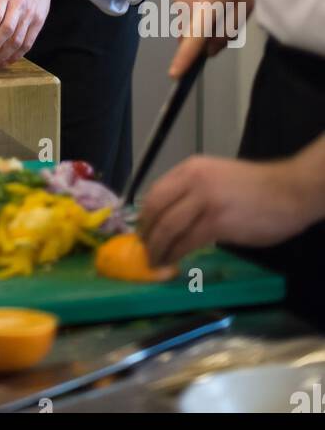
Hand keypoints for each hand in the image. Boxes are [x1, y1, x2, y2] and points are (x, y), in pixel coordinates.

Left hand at [139, 154, 310, 264]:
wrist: (288, 192)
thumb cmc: (256, 188)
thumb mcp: (217, 177)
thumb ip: (194, 191)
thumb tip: (171, 214)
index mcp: (191, 168)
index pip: (155, 191)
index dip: (145, 215)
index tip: (142, 231)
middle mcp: (193, 180)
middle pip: (155, 208)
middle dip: (146, 232)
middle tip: (145, 249)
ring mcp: (204, 200)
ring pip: (168, 226)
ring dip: (158, 247)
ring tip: (155, 260)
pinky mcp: (217, 222)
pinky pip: (187, 241)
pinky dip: (175, 254)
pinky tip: (174, 261)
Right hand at [169, 0, 253, 77]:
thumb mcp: (245, 4)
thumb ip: (228, 30)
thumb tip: (210, 51)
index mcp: (205, 6)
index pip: (191, 38)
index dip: (184, 59)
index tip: (175, 74)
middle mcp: (185, 4)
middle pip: (188, 37)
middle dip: (203, 41)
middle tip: (227, 25)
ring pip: (187, 26)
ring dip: (201, 27)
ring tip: (223, 6)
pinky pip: (185, 15)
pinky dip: (197, 16)